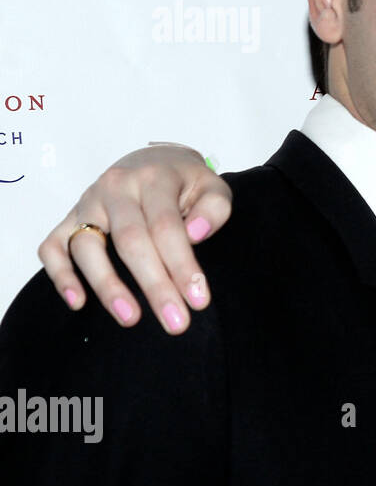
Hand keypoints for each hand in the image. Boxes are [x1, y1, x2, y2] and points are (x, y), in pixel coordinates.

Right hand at [38, 143, 231, 334]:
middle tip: (175, 323)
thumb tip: (195, 234)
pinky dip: (61, 275)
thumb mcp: (213, 187)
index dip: (182, 265)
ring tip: (131, 319)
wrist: (154, 162)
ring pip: (87, 245)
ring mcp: (87, 203)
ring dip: (107, 286)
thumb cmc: (186, 184)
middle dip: (154, 285)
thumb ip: (213, 208)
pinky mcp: (68, 218)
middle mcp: (115, 188)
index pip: (166, 226)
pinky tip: (78, 302)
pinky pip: (52, 247)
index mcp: (153, 178)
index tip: (199, 300)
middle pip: (130, 240)